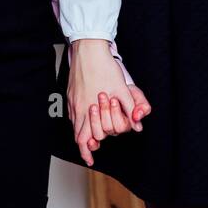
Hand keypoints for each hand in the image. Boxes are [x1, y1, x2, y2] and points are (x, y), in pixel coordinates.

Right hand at [67, 39, 150, 166]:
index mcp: (89, 109)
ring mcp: (72, 100)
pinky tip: (84, 118)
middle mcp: (78, 107)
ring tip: (87, 139)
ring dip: (81, 133)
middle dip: (84, 144)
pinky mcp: (70, 93)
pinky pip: (71, 113)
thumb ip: (130, 108)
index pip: (84, 139)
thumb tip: (137, 125)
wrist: (88, 48)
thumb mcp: (122, 89)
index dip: (87, 151)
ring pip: (73, 124)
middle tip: (91, 150)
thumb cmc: (104, 67)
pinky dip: (77, 120)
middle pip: (76, 134)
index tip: (91, 159)